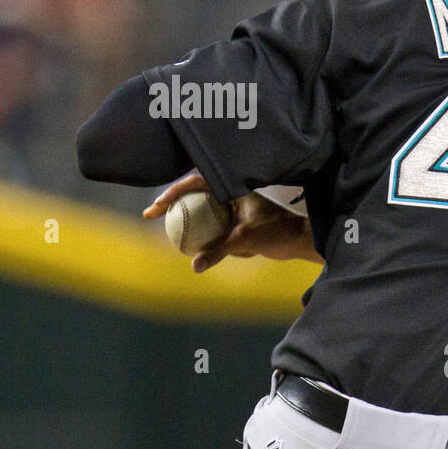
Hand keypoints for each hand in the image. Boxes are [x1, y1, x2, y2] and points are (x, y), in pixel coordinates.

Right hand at [143, 172, 323, 272]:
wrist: (298, 239)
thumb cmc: (275, 231)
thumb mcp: (244, 240)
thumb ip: (218, 251)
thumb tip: (194, 266)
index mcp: (231, 183)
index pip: (193, 182)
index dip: (170, 193)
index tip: (156, 208)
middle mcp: (228, 191)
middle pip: (191, 194)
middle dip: (168, 203)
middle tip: (150, 215)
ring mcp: (230, 205)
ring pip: (198, 209)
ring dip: (181, 216)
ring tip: (162, 227)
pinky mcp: (233, 220)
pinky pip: (209, 225)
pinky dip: (197, 232)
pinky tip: (187, 246)